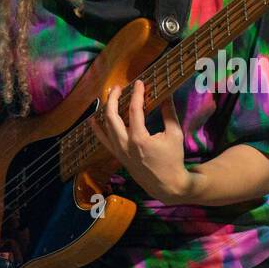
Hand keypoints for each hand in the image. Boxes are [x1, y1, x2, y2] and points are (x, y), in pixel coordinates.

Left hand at [89, 80, 193, 204]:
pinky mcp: (118, 156)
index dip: (136, 94)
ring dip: (105, 110)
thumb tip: (166, 95)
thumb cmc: (173, 159)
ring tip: (109, 97)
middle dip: (113, 98)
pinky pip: (103, 140)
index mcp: (139, 138)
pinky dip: (98, 129)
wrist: (166, 184)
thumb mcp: (175, 134)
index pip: (134, 110)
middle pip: (112, 116)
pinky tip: (94, 119)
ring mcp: (119, 151)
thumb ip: (169, 113)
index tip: (139, 83)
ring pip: (105, 126)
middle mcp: (125, 144)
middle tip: (118, 87)